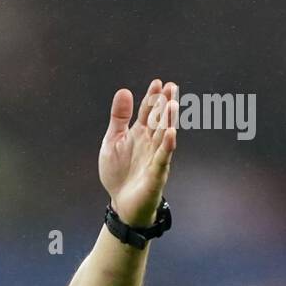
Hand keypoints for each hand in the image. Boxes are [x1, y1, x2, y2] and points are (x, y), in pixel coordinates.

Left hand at [100, 78, 177, 228]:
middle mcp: (150, 143)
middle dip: (165, 104)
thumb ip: (119, 118)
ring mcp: (155, 157)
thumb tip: (124, 91)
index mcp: (140, 133)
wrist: (121, 203)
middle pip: (159, 120)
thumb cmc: (119, 173)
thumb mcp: (113, 141)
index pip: (148, 112)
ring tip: (172, 104)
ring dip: (169, 120)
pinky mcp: (156, 174)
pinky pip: (163, 158)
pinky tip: (171, 133)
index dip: (152, 98)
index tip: (157, 82)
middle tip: (171, 86)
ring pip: (164, 136)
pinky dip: (167, 146)